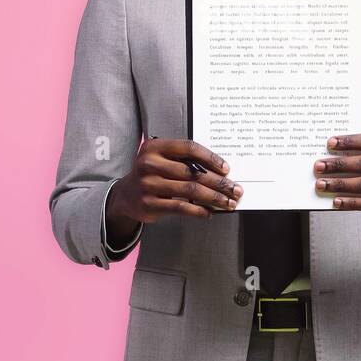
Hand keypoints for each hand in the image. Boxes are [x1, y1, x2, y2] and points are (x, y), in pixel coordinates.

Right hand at [106, 139, 241, 236]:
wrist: (125, 195)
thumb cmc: (152, 174)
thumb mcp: (161, 159)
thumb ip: (184, 161)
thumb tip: (220, 173)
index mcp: (155, 147)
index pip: (189, 148)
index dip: (210, 158)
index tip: (226, 169)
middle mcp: (150, 164)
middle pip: (193, 172)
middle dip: (219, 182)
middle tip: (235, 190)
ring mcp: (148, 184)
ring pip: (190, 190)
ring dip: (213, 198)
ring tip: (228, 203)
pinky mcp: (149, 204)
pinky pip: (180, 207)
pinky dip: (198, 210)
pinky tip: (209, 212)